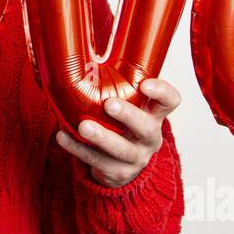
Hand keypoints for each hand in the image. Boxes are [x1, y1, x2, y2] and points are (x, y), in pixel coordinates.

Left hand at [55, 78, 180, 187]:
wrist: (120, 166)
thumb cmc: (119, 125)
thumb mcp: (127, 107)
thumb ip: (116, 89)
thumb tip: (79, 60)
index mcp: (154, 115)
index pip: (170, 101)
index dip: (162, 92)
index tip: (145, 83)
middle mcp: (150, 137)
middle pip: (148, 128)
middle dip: (129, 116)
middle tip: (109, 104)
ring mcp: (137, 157)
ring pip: (123, 150)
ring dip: (102, 137)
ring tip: (83, 126)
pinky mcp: (118, 172)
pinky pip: (98, 161)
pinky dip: (78, 149)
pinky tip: (63, 137)